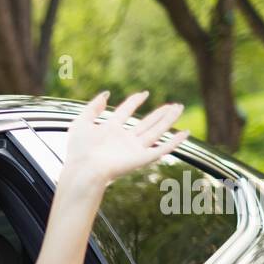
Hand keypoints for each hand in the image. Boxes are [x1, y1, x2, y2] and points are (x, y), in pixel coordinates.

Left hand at [64, 90, 187, 188]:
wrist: (84, 170)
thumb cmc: (79, 151)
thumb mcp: (81, 122)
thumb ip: (93, 107)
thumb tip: (106, 94)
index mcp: (110, 130)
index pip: (126, 111)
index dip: (134, 101)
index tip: (144, 93)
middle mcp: (124, 139)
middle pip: (146, 123)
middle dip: (159, 113)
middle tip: (173, 104)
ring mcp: (134, 149)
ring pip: (156, 132)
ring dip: (168, 120)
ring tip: (179, 108)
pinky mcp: (142, 158)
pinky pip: (162, 149)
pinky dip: (174, 142)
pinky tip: (185, 134)